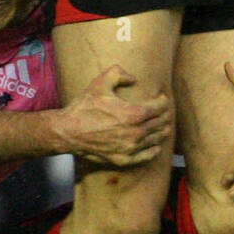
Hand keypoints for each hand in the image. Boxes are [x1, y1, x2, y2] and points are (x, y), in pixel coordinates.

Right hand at [53, 65, 170, 167]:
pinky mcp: (123, 159)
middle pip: (160, 123)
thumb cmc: (84, 107)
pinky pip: (145, 156)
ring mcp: (130, 148)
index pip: (159, 107)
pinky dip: (153, 151)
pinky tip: (156, 147)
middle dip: (164, 116)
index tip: (162, 98)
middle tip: (165, 112)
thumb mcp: (100, 83)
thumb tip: (133, 78)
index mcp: (134, 113)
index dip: (163, 101)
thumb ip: (118, 74)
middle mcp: (136, 132)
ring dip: (161, 132)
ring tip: (164, 127)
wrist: (68, 131)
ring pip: (155, 139)